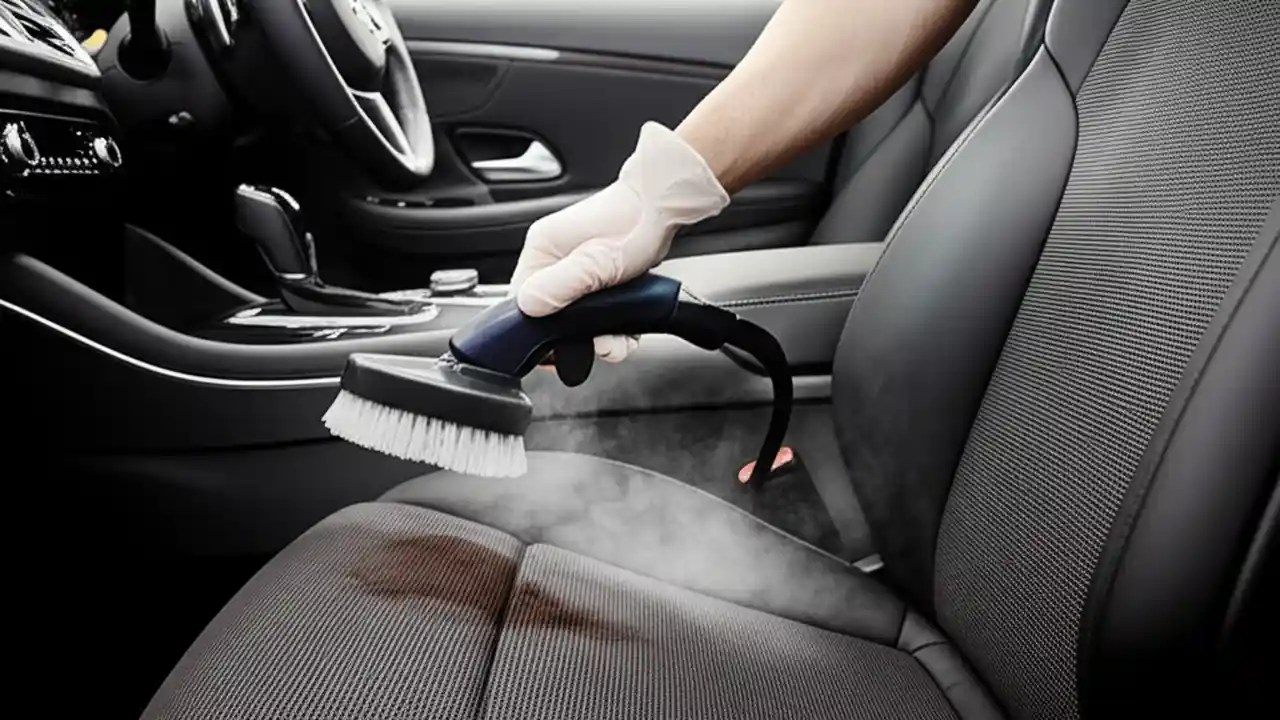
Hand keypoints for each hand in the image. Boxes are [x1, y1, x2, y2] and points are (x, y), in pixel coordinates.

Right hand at [511, 122, 728, 361]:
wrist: (663, 207)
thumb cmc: (632, 225)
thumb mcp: (592, 264)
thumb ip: (558, 287)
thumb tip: (527, 308)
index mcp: (542, 250)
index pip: (522, 299)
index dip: (539, 328)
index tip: (559, 348)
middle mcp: (556, 259)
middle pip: (552, 312)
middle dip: (577, 335)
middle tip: (602, 345)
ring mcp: (578, 267)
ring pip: (578, 316)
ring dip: (599, 334)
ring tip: (619, 341)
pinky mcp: (600, 275)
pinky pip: (598, 310)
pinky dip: (612, 325)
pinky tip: (626, 332)